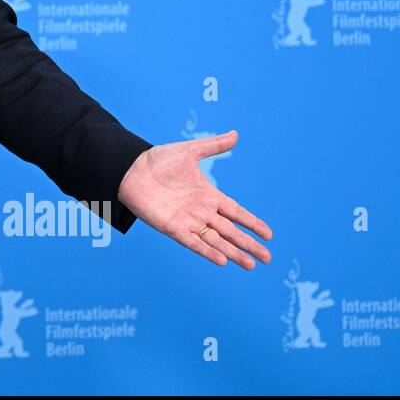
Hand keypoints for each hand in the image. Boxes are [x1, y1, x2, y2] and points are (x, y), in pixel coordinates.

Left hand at [117, 130, 271, 268]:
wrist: (130, 168)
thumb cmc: (158, 161)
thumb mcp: (189, 151)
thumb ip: (213, 146)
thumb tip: (235, 134)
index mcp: (208, 195)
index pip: (236, 212)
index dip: (252, 223)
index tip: (269, 235)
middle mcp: (201, 211)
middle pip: (230, 231)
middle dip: (249, 244)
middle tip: (267, 258)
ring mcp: (187, 220)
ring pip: (216, 240)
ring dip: (233, 253)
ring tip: (251, 265)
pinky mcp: (172, 227)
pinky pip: (193, 242)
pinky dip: (207, 251)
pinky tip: (222, 261)